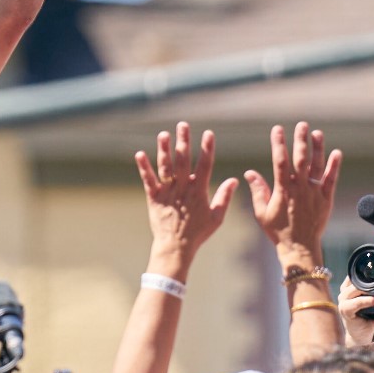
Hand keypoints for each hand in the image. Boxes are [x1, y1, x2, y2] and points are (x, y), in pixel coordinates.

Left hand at [134, 122, 237, 271]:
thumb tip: (234, 179)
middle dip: (184, 142)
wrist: (176, 247)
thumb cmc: (198, 233)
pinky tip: (139, 154)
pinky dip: (143, 168)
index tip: (208, 133)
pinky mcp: (154, 198)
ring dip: (164, 150)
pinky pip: (148, 180)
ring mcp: (167, 192)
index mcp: (199, 191)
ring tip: (163, 134)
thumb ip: (224, 197)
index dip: (207, 148)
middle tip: (183, 125)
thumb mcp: (216, 217)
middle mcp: (182, 188)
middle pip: (183, 160)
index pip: (205, 165)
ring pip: (165, 167)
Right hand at [243, 122, 342, 267]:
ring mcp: (314, 193)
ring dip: (317, 148)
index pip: (280, 162)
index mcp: (283, 190)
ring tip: (317, 133)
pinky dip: (334, 166)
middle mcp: (300, 189)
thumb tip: (250, 172)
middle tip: (301, 125)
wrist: (300, 247)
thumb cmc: (278, 231)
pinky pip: (331, 180)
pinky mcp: (326, 200)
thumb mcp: (262, 212)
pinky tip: (336, 152)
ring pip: (317, 166)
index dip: (278, 144)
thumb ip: (258, 190)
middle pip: (301, 159)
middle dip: (300, 140)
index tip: (277, 129)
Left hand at [338, 278, 373, 346]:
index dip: (368, 300)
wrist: (355, 332)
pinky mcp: (344, 291)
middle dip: (367, 289)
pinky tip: (365, 275)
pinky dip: (356, 277)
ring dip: (362, 282)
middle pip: (353, 290)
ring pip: (351, 283)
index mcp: (346, 311)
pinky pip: (348, 281)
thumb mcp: (371, 327)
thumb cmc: (363, 330)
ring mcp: (342, 295)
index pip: (356, 302)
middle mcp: (342, 301)